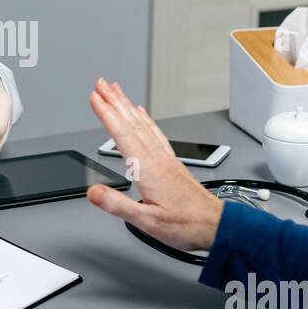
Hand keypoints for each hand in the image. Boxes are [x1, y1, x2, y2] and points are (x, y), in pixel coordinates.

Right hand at [85, 78, 223, 251]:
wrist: (215, 225)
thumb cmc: (185, 224)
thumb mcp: (147, 221)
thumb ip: (118, 205)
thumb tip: (93, 191)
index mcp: (149, 169)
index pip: (123, 134)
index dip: (107, 113)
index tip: (95, 97)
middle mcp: (157, 159)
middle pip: (131, 123)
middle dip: (114, 101)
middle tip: (101, 83)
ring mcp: (166, 159)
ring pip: (143, 124)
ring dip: (127, 105)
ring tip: (116, 91)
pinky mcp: (172, 163)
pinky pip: (155, 133)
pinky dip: (145, 119)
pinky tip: (141, 114)